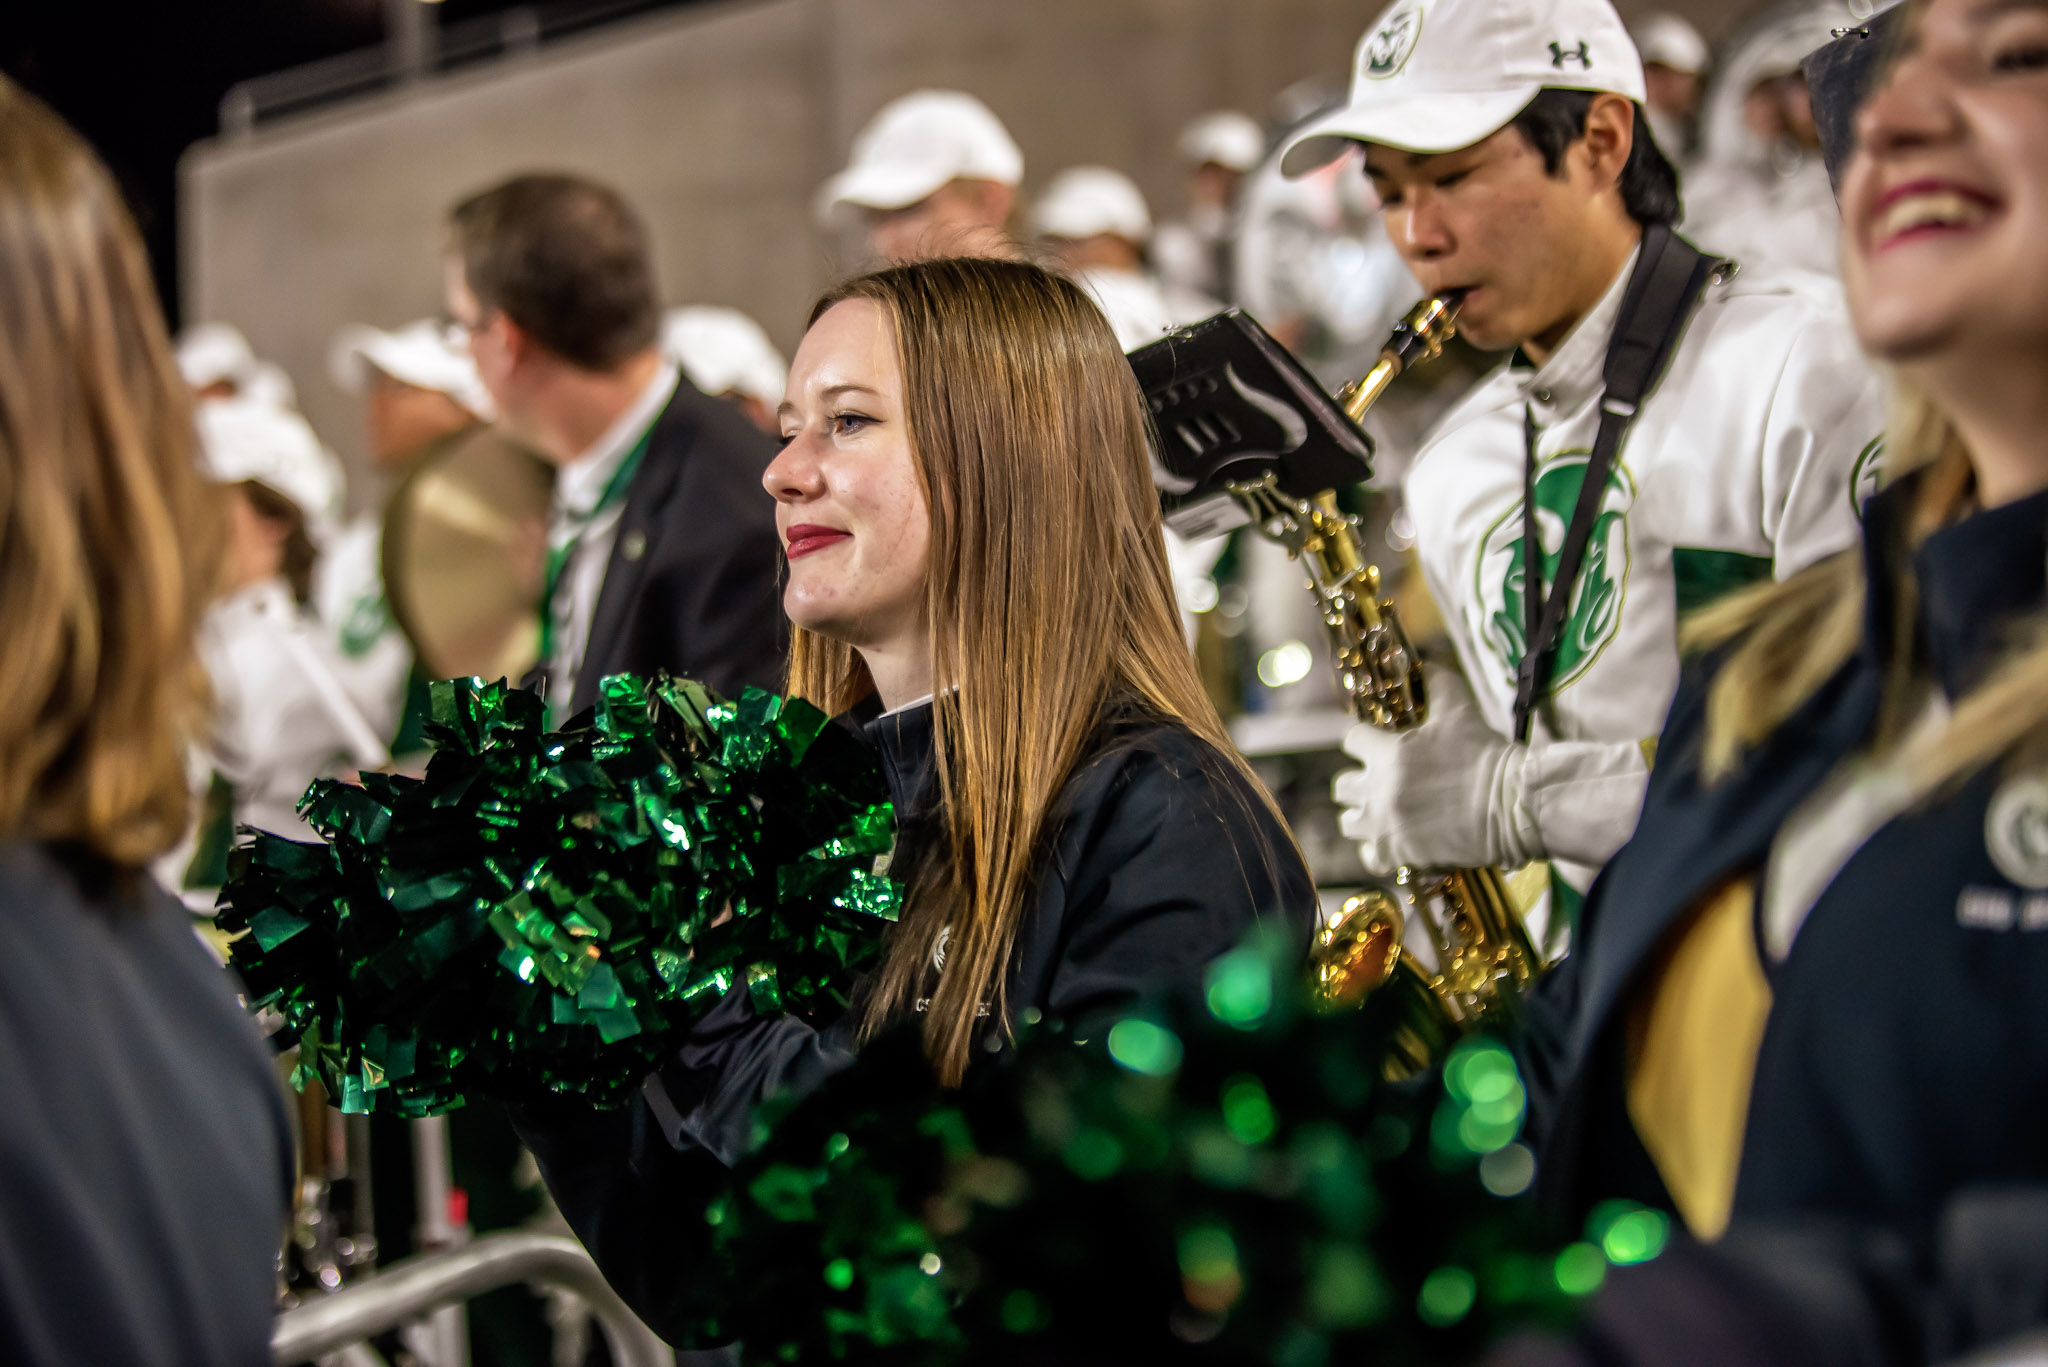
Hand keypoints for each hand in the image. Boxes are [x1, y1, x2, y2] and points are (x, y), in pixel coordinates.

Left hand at [1332, 672, 1534, 875]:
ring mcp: (1387, 825)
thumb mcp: (1459, 709)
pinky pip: (1369, 856)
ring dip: (1361, 815)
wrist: (1514, 804)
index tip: (1374, 743)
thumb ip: (1437, 681)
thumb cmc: (1486, 754)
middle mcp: (1379, 791)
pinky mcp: (1401, 854)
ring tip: (1381, 812)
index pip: (1350, 740)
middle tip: (1377, 782)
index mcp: (1387, 754)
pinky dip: (1376, 850)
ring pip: (1348, 822)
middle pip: (1341, 787)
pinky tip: (1392, 841)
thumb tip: (1426, 658)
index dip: (1361, 739)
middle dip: (1356, 782)